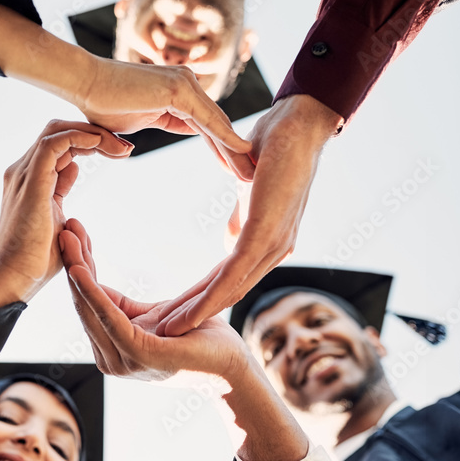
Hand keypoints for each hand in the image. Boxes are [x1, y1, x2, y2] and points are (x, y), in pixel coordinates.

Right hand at [0, 0, 251, 180]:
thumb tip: (131, 149)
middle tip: (251, 176)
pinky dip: (225, 137)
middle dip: (235, 152)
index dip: (221, 148)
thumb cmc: (100, 103)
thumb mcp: (132, 122)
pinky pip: (208, 119)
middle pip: (218, 124)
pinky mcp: (179, 89)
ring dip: (235, 150)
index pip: (207, 125)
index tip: (234, 168)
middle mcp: (187, 84)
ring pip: (217, 123)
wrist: (83, 83)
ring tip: (249, 173)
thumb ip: (145, 128)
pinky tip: (240, 152)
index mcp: (179, 94)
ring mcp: (185, 84)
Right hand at [0, 121, 130, 321]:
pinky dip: (81, 138)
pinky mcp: (32, 182)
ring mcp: (25, 174)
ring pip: (57, 130)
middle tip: (123, 146)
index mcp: (30, 178)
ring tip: (119, 147)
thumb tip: (72, 168)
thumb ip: (62, 190)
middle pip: (59, 130)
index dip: (89, 141)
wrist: (14, 278)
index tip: (119, 152)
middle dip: (93, 132)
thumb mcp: (56, 216)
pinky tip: (101, 146)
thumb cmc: (35, 258)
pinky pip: (55, 143)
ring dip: (92, 134)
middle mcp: (23, 171)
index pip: (60, 143)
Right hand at [59, 218, 248, 380]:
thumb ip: (124, 308)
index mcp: (113, 349)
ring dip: (78, 270)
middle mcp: (110, 359)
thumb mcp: (154, 316)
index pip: (88, 303)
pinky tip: (81, 269)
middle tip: (64, 227)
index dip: (79, 267)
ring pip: (91, 308)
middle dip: (73, 262)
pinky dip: (92, 292)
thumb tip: (99, 287)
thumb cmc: (200, 338)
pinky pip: (109, 317)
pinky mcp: (139, 355)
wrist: (233, 364)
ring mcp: (123, 361)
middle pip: (84, 303)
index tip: (72, 234)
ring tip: (68, 237)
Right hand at [155, 95, 342, 335]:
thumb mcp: (250, 191)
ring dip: (198, 315)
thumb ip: (241, 219)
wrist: (298, 122)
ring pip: (231, 290)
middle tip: (161, 338)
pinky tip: (189, 314)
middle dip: (195, 317)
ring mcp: (273, 243)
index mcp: (268, 241)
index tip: (172, 316)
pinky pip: (234, 272)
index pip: (230, 280)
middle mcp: (274, 250)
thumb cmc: (275, 148)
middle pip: (230, 294)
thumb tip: (230, 241)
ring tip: (166, 334)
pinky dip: (211, 295)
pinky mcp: (267, 232)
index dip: (202, 300)